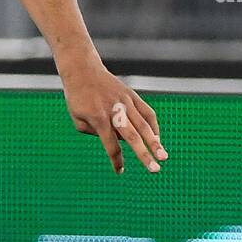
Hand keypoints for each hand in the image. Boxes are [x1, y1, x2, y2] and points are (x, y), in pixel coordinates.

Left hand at [60, 60, 167, 174]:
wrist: (83, 70)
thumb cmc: (77, 98)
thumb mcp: (77, 119)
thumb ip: (95, 133)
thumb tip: (116, 140)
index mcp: (98, 118)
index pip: (110, 145)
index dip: (116, 160)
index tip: (120, 171)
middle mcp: (115, 111)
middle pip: (132, 136)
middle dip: (144, 154)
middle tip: (154, 169)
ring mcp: (125, 102)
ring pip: (144, 125)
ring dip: (155, 142)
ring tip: (163, 156)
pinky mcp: (132, 95)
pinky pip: (146, 112)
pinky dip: (153, 126)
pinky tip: (157, 139)